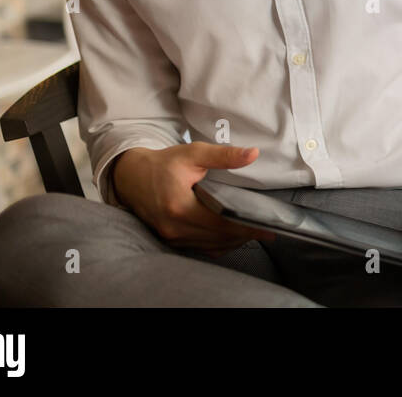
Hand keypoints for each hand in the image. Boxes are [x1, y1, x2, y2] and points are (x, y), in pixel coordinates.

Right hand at [113, 143, 276, 255]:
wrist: (132, 177)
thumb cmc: (164, 164)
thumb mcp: (193, 153)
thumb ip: (224, 155)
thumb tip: (253, 154)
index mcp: (179, 207)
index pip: (221, 223)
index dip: (246, 226)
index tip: (268, 226)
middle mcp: (174, 227)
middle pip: (219, 238)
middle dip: (245, 235)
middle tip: (269, 230)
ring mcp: (171, 237)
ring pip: (211, 246)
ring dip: (234, 241)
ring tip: (255, 232)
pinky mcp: (170, 240)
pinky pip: (201, 248)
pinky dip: (219, 244)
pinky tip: (233, 236)